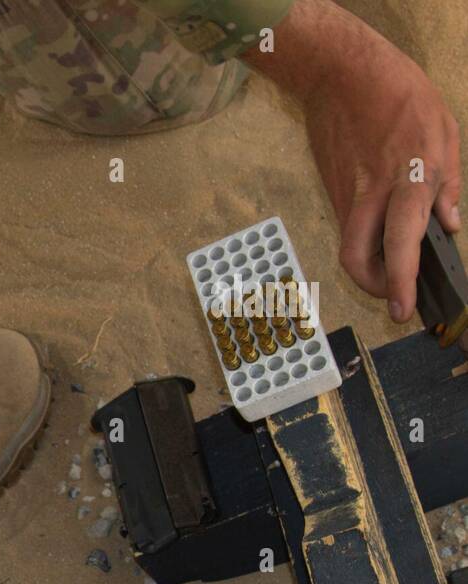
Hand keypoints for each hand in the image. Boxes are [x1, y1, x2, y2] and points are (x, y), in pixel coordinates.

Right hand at [244, 1, 463, 345]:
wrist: (340, 75)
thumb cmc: (398, 94)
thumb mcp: (443, 130)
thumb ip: (449, 183)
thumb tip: (450, 224)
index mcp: (408, 178)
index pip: (401, 242)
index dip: (401, 280)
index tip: (403, 308)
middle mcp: (371, 194)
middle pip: (358, 260)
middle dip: (376, 286)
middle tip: (396, 293)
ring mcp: (347, 195)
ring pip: (352, 246)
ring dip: (371, 263)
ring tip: (395, 259)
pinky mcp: (333, 191)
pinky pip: (350, 225)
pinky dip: (366, 236)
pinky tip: (383, 223)